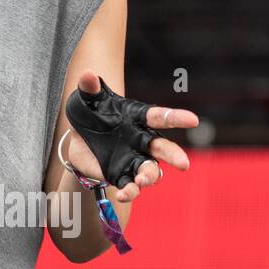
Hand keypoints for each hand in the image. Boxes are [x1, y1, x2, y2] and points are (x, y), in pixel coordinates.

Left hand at [63, 69, 197, 202]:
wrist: (76, 137)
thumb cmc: (90, 112)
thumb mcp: (86, 97)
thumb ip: (90, 87)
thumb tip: (88, 74)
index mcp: (137, 118)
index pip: (160, 117)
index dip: (176, 118)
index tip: (193, 120)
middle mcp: (141, 141)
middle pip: (163, 149)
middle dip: (173, 156)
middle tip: (183, 164)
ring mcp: (133, 160)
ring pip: (150, 171)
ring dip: (150, 176)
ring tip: (144, 179)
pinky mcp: (121, 175)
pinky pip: (130, 186)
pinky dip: (130, 191)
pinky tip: (124, 194)